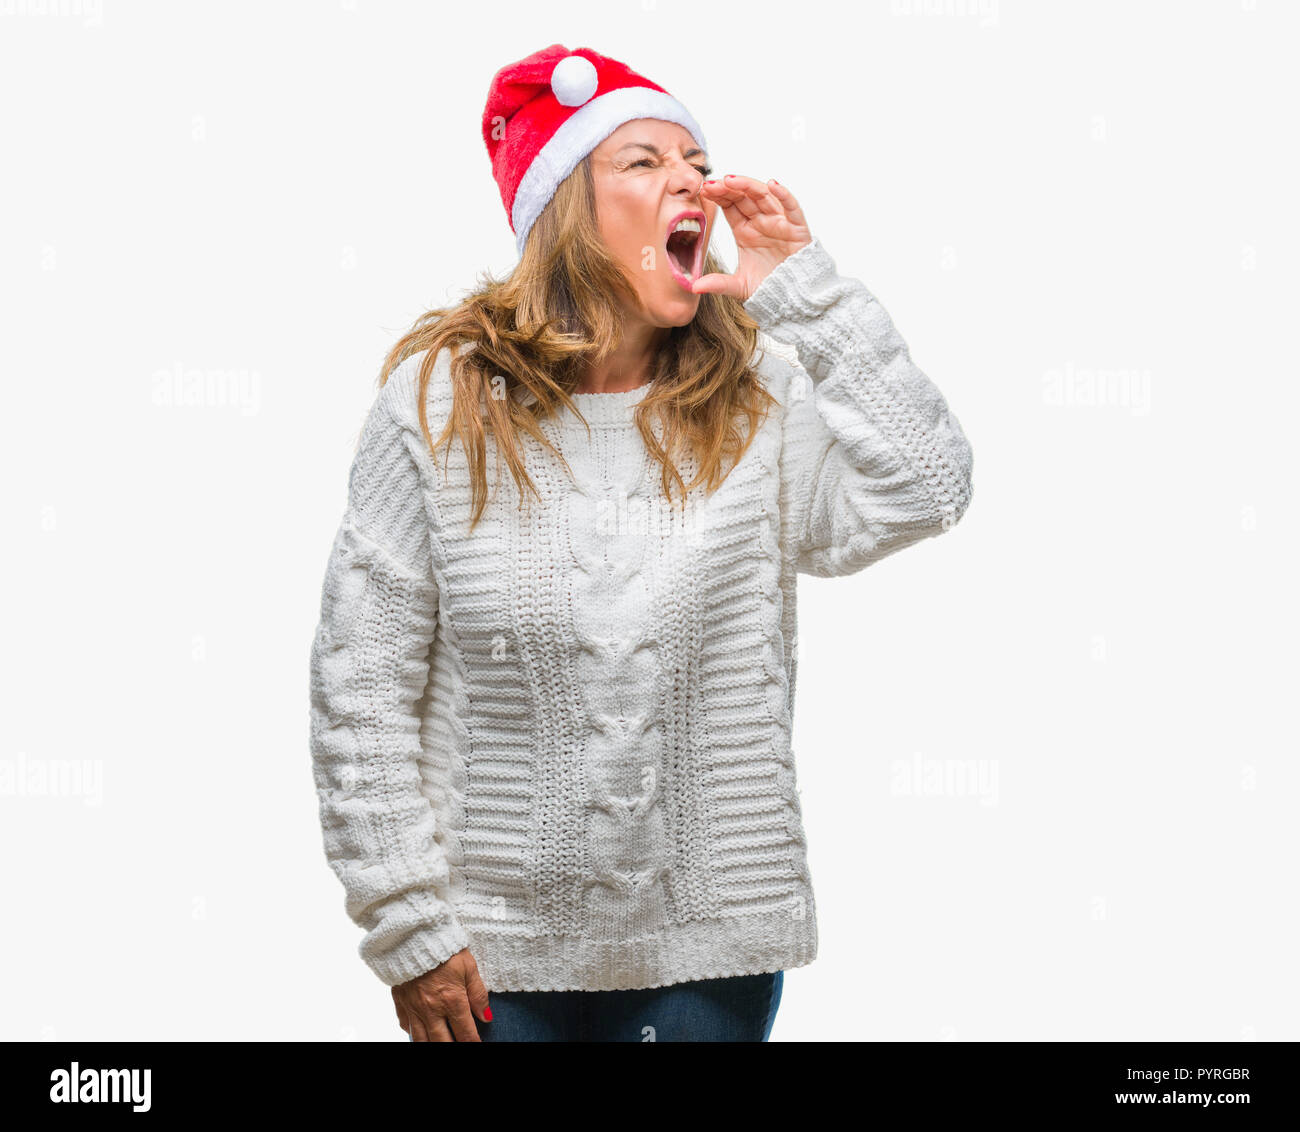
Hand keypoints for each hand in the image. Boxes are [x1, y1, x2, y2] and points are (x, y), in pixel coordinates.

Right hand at [393, 948, 491, 1041]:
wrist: (412, 934)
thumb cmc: (444, 947)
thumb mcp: (468, 966)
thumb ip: (478, 994)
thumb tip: (487, 1016)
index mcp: (452, 1000)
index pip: (465, 1033)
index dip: (473, 1043)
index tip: (477, 1045)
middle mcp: (431, 1009)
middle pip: (442, 1042)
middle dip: (453, 1047)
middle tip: (460, 1045)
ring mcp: (413, 1008)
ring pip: (422, 1040)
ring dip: (433, 1044)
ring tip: (441, 1043)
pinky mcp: (400, 1001)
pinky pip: (406, 1026)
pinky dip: (414, 1033)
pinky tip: (422, 1033)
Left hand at [693, 175, 812, 299]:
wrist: (792, 297)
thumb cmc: (768, 287)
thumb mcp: (738, 286)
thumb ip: (718, 284)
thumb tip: (694, 288)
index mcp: (745, 231)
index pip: (730, 206)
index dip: (719, 196)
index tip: (704, 190)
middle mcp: (761, 222)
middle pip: (744, 197)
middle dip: (728, 188)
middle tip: (712, 183)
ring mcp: (779, 222)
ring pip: (764, 196)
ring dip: (748, 186)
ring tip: (730, 180)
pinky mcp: (797, 228)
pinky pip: (792, 207)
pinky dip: (784, 195)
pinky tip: (772, 184)